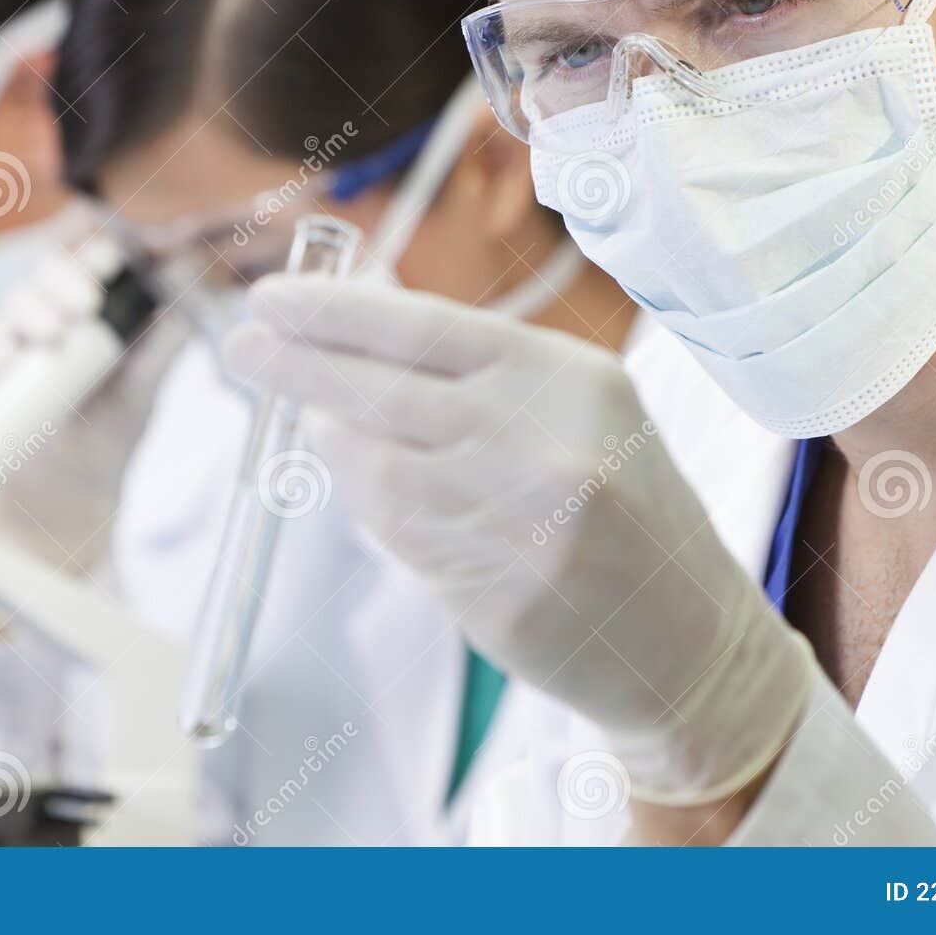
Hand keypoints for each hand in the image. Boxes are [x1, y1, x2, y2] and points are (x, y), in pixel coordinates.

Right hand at [0, 236, 186, 571]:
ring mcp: (8, 341)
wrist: (70, 492)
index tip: (116, 264)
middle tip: (88, 304)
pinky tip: (9, 357)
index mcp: (89, 310)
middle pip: (49, 275)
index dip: (102, 258)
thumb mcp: (146, 386)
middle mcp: (47, 315)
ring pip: (14, 306)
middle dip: (67, 281)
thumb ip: (168, 338)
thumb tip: (189, 279)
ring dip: (33, 312)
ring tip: (54, 332)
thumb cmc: (110, 429)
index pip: (93, 266)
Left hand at [223, 274, 814, 804]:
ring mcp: (524, 526)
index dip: (338, 312)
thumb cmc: (629, 504)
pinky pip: (400, 535)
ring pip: (381, 470)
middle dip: (301, 366)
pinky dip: (366, 502)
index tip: (273, 297)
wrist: (693, 637)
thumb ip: (483, 375)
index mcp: (570, 378)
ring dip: (332, 441)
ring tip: (310, 418)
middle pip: (386, 394)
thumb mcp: (583, 408)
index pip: (426, 329)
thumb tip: (354, 342)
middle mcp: (546, 444)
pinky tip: (357, 480)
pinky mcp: (501, 596)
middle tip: (243, 346)